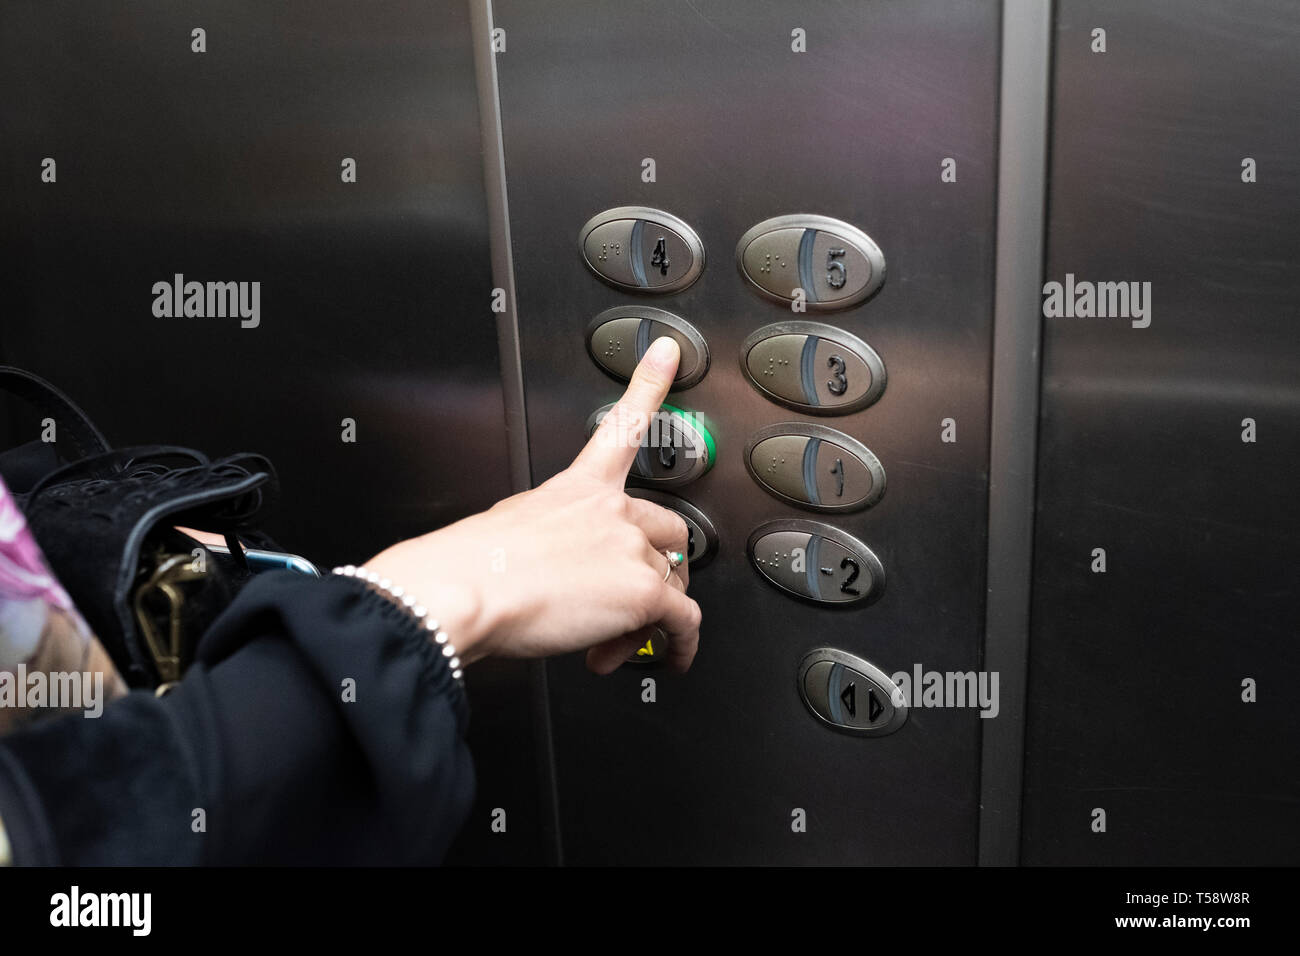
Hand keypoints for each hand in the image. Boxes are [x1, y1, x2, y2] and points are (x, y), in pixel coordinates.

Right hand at [364, 336, 700, 673]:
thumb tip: (548, 580)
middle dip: (662, 569)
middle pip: (669, 529)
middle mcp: (608, 509)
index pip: (621, 425)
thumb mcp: (505, 535)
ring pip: (672, 582)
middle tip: (638, 603)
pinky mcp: (642, 589)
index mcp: (574, 488)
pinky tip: (673, 658)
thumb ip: (542, 547)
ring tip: (615, 645)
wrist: (465, 591)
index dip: (649, 383)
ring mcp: (629, 547)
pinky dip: (681, 645)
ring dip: (651, 620)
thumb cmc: (470, 569)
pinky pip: (684, 619)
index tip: (667, 353)